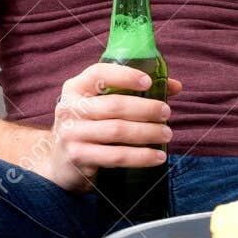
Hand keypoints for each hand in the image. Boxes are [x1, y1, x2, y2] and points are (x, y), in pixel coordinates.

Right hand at [36, 63, 183, 192]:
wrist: (62, 163)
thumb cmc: (91, 126)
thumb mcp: (104, 105)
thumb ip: (135, 92)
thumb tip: (175, 86)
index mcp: (75, 88)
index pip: (99, 73)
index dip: (125, 75)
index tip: (148, 81)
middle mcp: (69, 108)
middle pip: (114, 105)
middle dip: (145, 108)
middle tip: (166, 113)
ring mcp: (71, 133)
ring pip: (117, 130)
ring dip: (147, 132)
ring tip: (166, 134)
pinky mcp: (78, 157)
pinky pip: (115, 156)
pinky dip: (140, 156)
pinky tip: (157, 156)